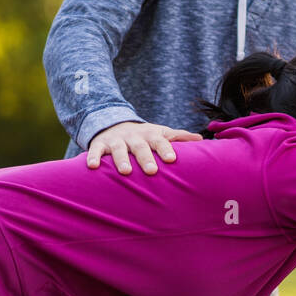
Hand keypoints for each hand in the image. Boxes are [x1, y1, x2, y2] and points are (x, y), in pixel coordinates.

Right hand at [87, 121, 203, 173]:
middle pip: (141, 147)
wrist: (114, 124)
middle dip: (146, 158)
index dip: (166, 149)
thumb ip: (179, 136)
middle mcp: (134, 137)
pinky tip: (92, 166)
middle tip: (151, 170)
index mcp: (151, 135)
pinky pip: (95, 150)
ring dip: (121, 159)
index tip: (172, 159)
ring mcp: (116, 141)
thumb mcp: (161, 132)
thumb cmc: (144, 136)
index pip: (160, 141)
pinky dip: (93, 157)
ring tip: (125, 171)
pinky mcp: (100, 145)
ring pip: (119, 150)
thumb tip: (202, 140)